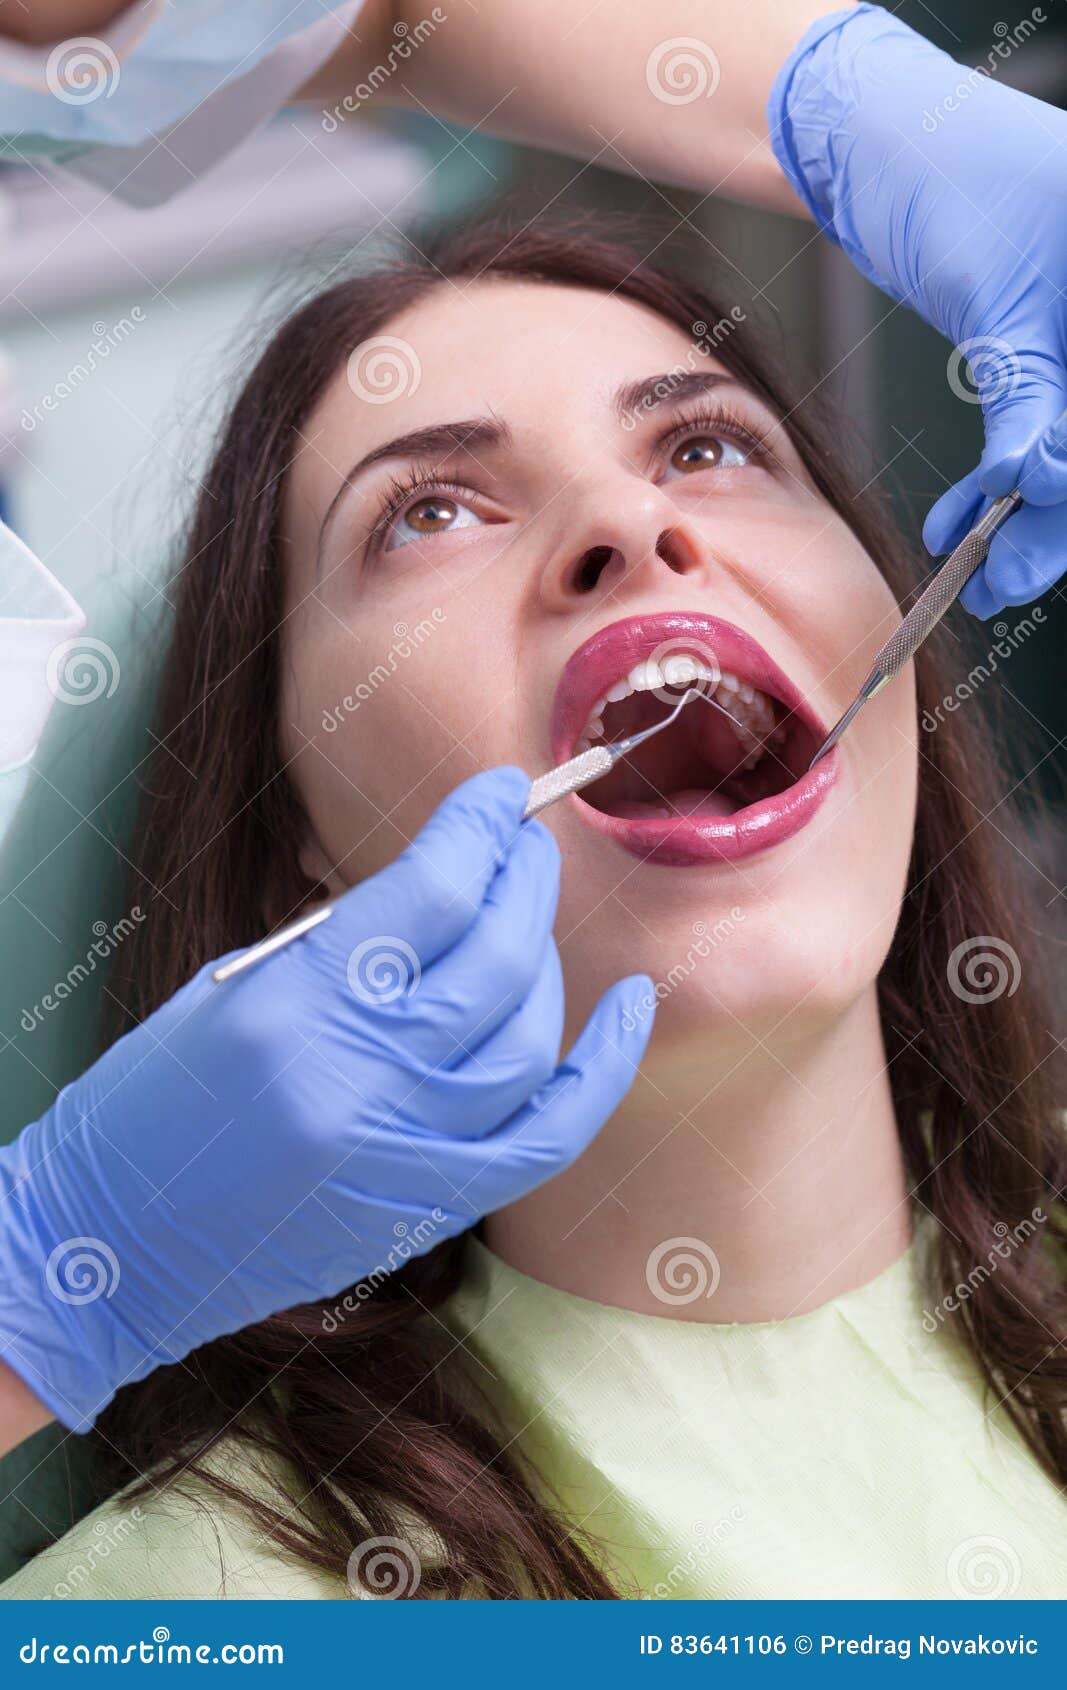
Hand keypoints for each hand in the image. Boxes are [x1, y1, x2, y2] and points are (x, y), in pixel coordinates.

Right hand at [0, 767, 652, 1430]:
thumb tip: (448, 884)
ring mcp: (404, 1153)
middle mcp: (361, 1080)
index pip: (430, 891)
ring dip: (544, 960)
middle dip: (522, 879)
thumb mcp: (236, 988)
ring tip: (528, 918)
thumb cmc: (157, 1098)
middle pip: (495, 956)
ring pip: (527, 1035)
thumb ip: (350, 941)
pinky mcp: (429, 1209)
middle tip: (523, 841)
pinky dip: (600, 1067)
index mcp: (296, 1006)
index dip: (476, 829)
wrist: (118, 1245)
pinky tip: (631, 1005)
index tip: (498, 793)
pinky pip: (548, 1135)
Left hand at [769, 3, 1066, 616]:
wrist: (882, 145)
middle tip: (999, 581)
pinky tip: (958, 520)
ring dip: (1022, 514)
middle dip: (1053, 517)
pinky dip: (998, 476)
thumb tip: (1039, 482)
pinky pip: (1038, 425)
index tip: (1040, 523)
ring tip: (971, 570)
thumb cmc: (946, 182)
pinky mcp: (1045, 346)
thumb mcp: (995, 305)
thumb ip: (1028, 396)